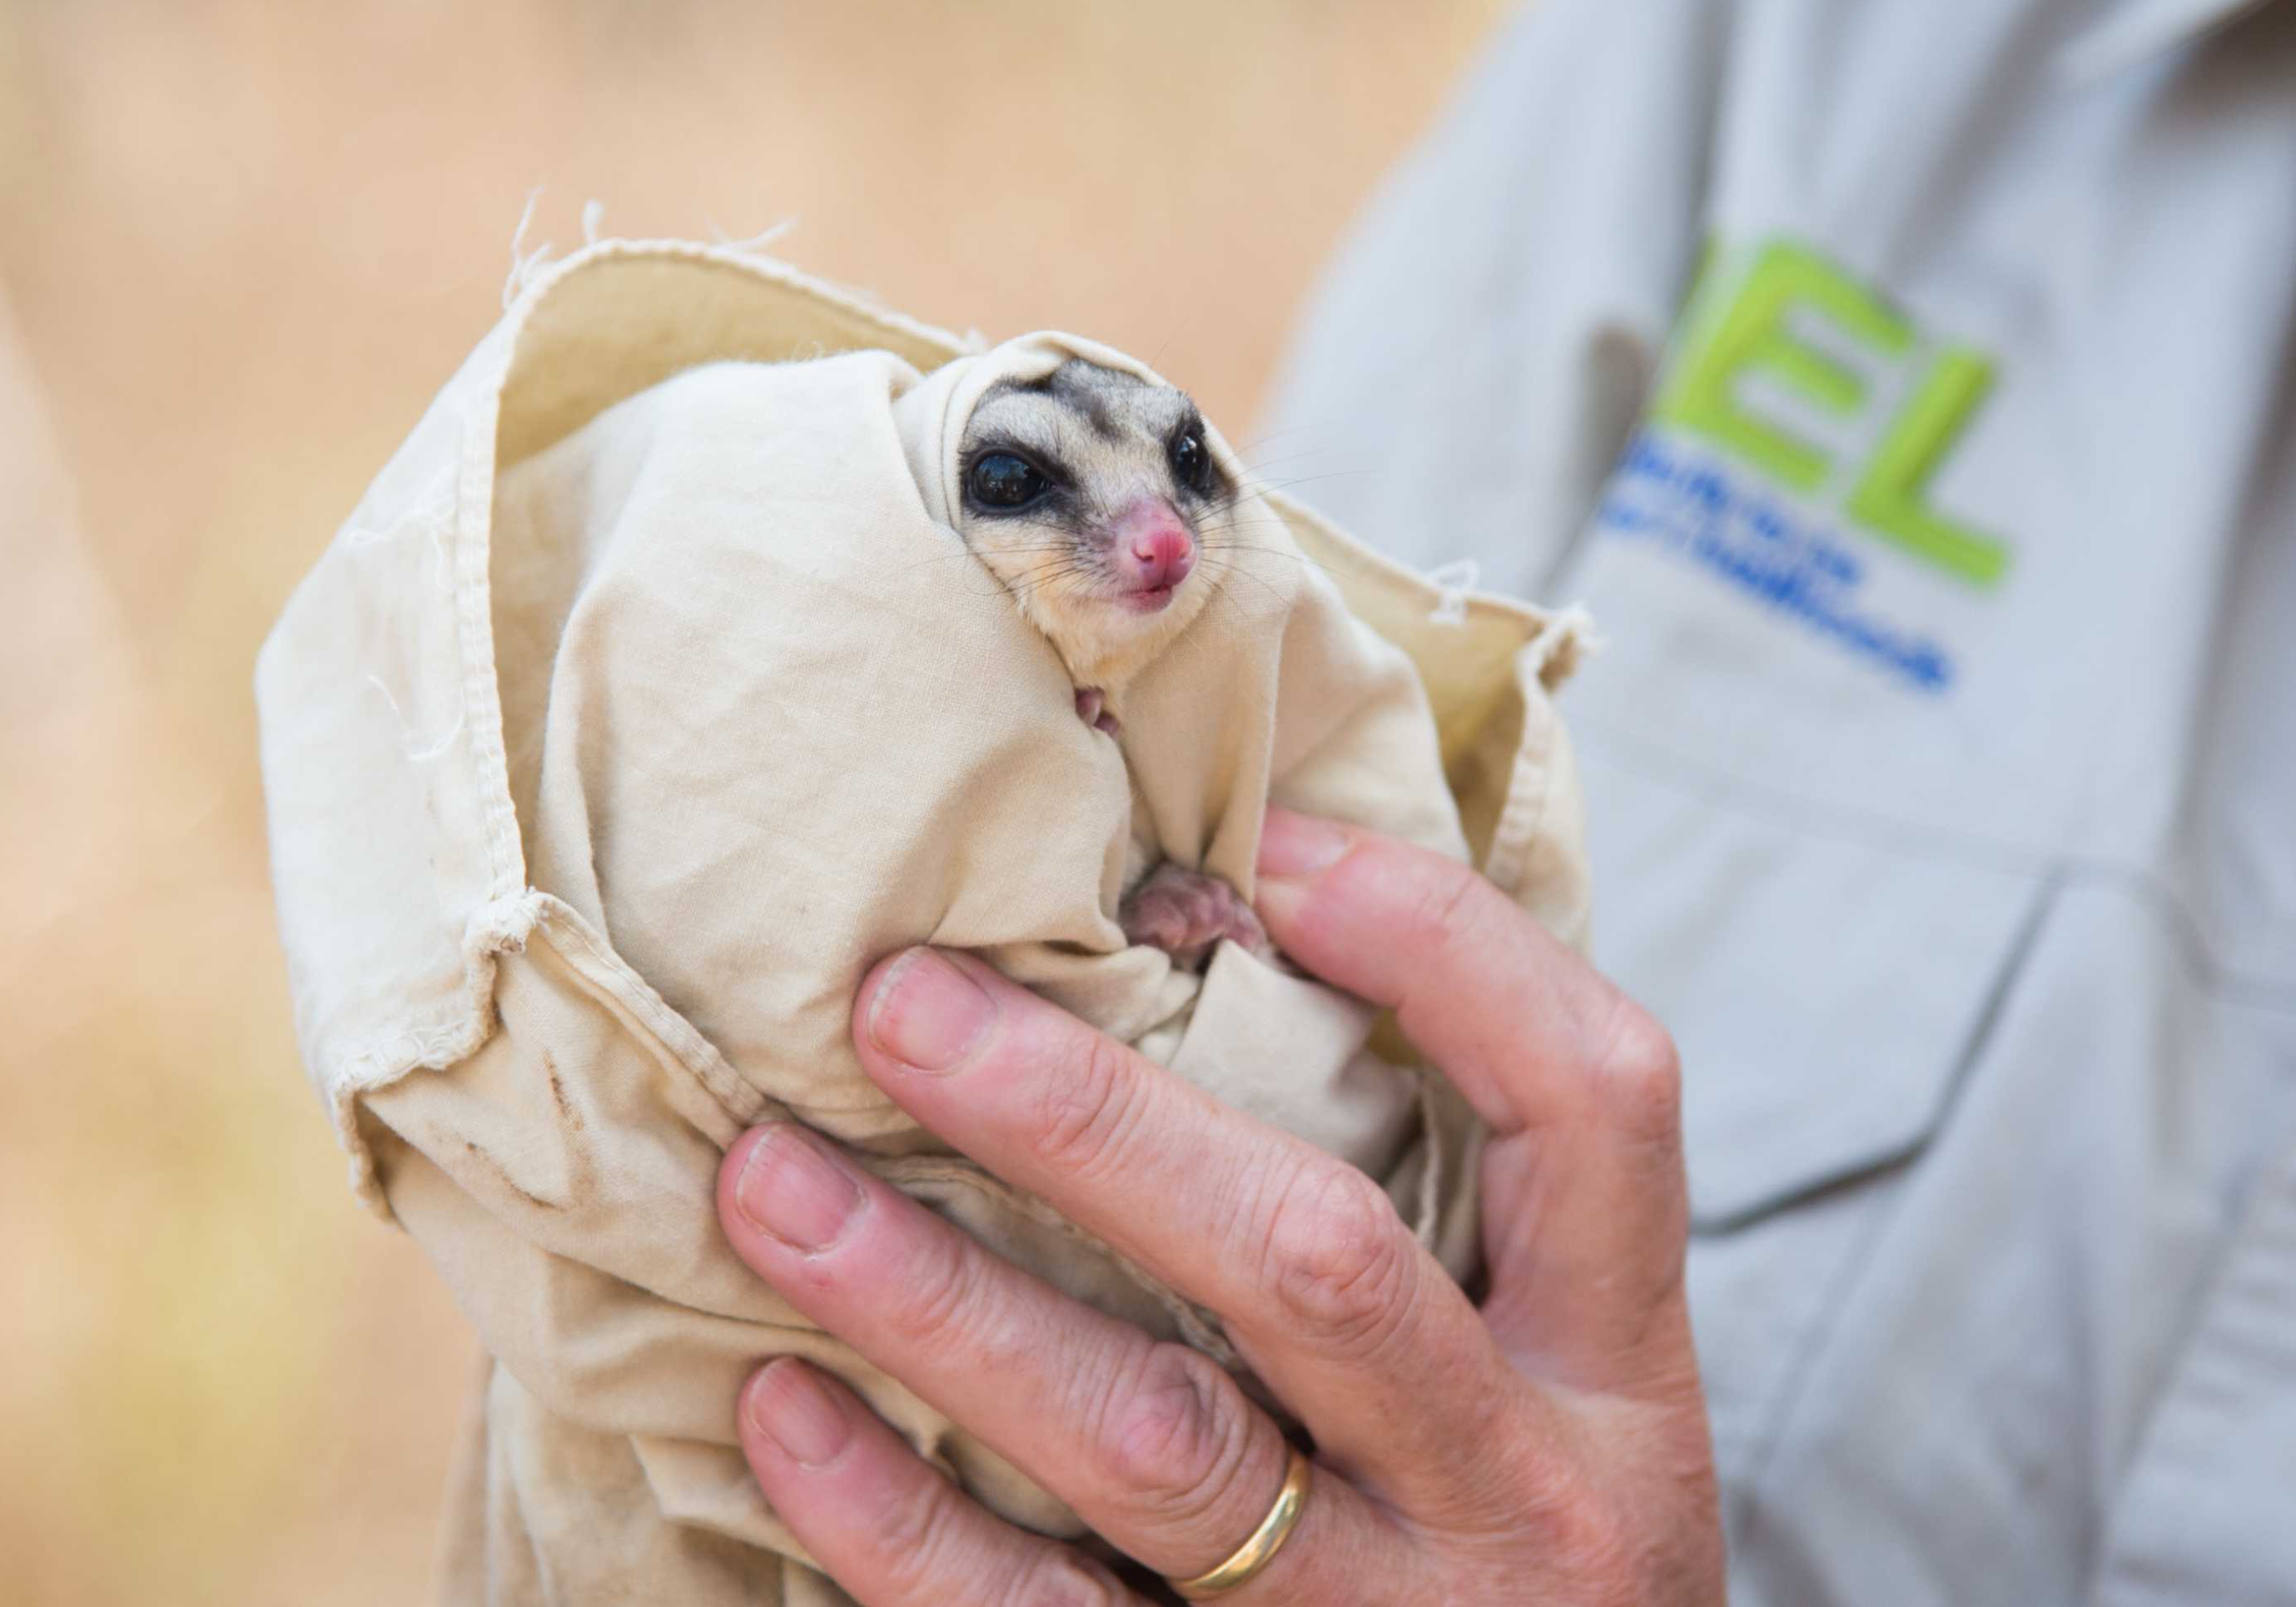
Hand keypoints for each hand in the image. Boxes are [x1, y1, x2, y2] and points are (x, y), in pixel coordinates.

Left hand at [715, 809, 1722, 1603]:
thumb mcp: (1546, 1392)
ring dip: (943, 1303)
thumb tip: (1227, 941)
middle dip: (1092, 1120)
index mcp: (1615, 1372)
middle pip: (1316, 1263)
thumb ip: (1434, 1214)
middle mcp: (1521, 1495)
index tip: (1255, 849)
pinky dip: (899, 1524)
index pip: (1590, 1101)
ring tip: (770, 1186)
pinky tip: (784, 1412)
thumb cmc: (1505, 1553)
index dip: (1438, 941)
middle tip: (898, 1006)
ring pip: (1155, 1447)